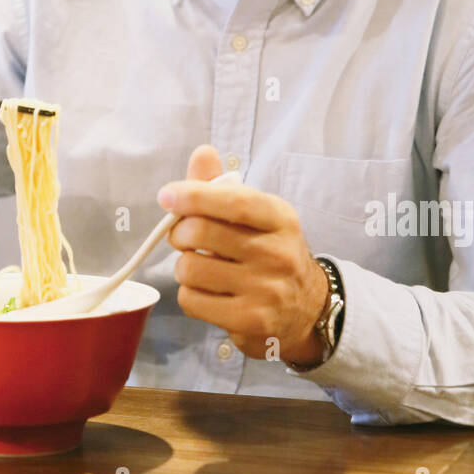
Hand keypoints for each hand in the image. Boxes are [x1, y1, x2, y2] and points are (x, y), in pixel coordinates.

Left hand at [159, 145, 328, 365]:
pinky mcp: (250, 320)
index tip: (167, 196)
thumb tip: (202, 152)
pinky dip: (189, 295)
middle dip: (179, 233)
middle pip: (200, 233)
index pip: (233, 201)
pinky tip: (208, 292)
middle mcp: (277, 253)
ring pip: (190, 268)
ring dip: (184, 266)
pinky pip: (191, 300)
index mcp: (280, 218)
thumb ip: (223, 187)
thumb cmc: (271, 252)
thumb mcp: (257, 216)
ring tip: (201, 268)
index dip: (194, 195)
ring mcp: (266, 290)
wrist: (307, 307)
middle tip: (184, 238)